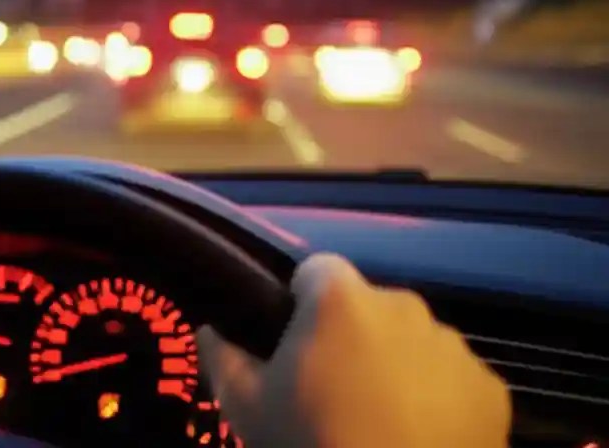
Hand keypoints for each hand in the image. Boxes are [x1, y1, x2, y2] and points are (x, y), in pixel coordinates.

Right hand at [197, 253, 509, 447]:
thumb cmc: (313, 444)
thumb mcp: (246, 408)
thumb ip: (222, 357)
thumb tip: (210, 329)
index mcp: (339, 300)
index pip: (314, 272)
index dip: (299, 305)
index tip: (293, 347)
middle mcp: (403, 305)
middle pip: (366, 307)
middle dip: (350, 337)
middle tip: (332, 392)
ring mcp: (453, 346)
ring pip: (412, 342)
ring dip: (395, 366)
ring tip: (378, 420)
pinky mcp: (490, 388)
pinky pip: (452, 380)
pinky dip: (437, 399)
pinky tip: (419, 437)